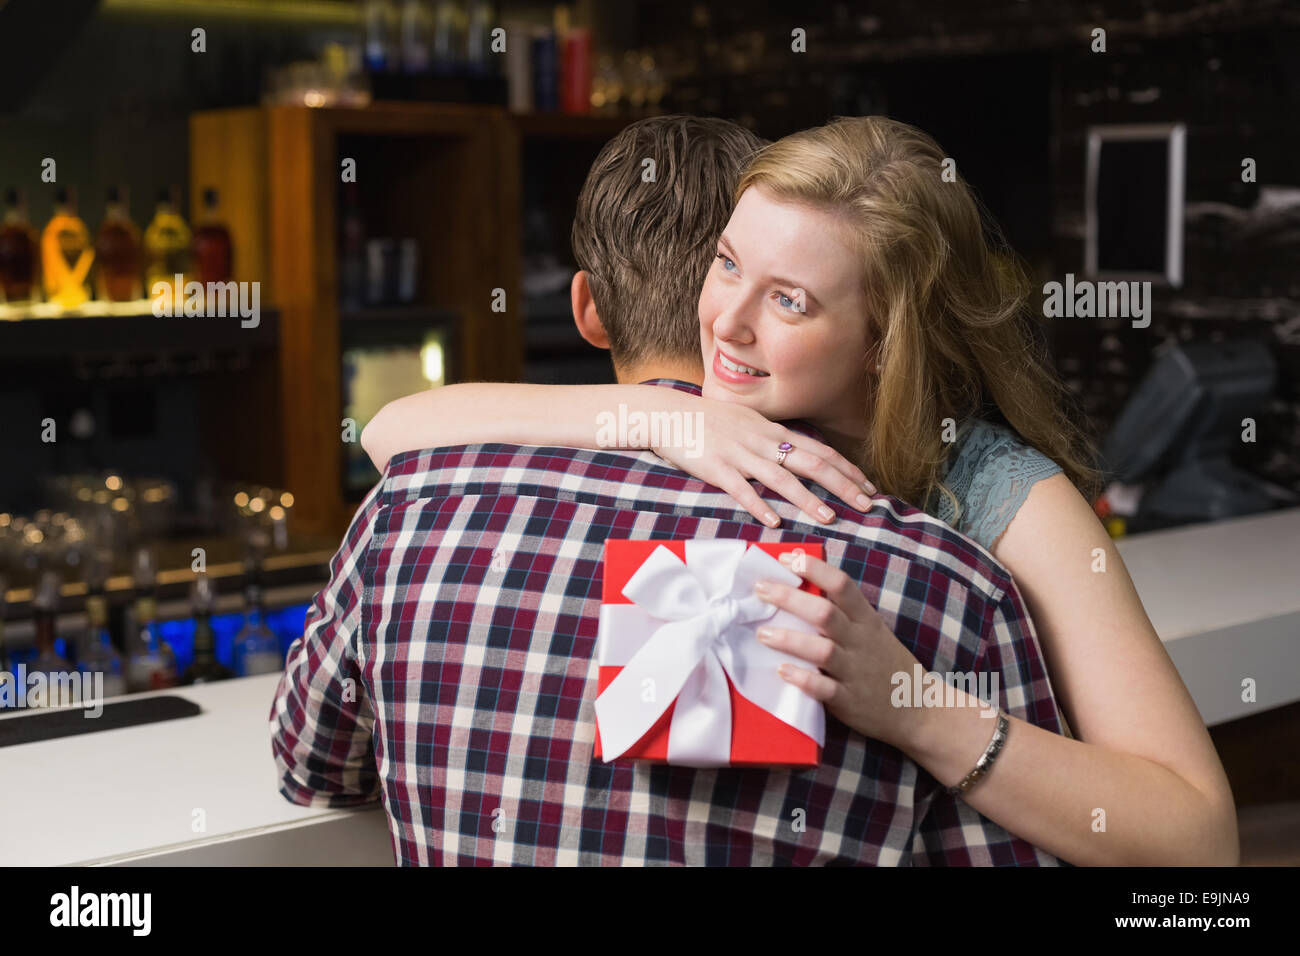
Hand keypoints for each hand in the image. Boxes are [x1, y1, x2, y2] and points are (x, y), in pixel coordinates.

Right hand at [651, 395, 876, 526]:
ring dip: (808, 499)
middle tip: (867, 505)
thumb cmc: (709, 422)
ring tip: (830, 518)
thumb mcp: (748, 424)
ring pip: (781, 477)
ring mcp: (739, 454)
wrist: (669, 413)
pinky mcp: (716, 468)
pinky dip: (759, 505)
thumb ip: (773, 440)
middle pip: (810, 462)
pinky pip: (741, 489)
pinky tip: (774, 521)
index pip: (820, 449)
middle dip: (842, 484)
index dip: (847, 468)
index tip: (869, 486)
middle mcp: (762, 441)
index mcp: (772, 431)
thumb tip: (799, 455)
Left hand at [752, 552, 921, 749]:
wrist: (919, 709)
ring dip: (790, 640)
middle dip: (789, 598)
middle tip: (760, 588)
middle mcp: (860, 641)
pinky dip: (803, 679)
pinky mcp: (849, 701)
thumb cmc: (884, 664)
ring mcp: (855, 671)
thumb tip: (797, 588)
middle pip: (825, 613)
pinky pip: (824, 689)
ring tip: (762, 633)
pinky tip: (782, 671)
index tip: (786, 558)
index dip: (813, 568)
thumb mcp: (871, 631)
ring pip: (822, 650)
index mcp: (866, 620)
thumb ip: (842, 613)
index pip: (841, 584)